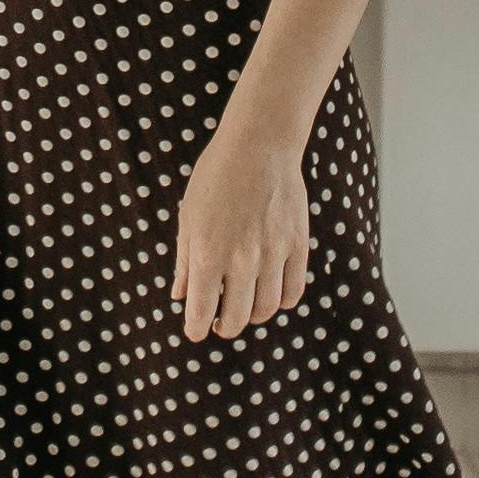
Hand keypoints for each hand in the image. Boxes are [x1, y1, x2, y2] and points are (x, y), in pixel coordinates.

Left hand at [172, 122, 312, 340]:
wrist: (258, 146)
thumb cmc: (215, 179)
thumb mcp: (188, 217)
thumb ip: (185, 261)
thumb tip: (180, 297)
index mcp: (209, 254)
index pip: (202, 311)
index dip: (196, 328)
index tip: (195, 331)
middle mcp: (243, 260)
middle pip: (238, 319)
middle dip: (226, 327)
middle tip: (221, 323)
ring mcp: (274, 255)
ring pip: (267, 309)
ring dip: (254, 316)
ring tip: (245, 307)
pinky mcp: (298, 246)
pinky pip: (293, 291)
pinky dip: (281, 301)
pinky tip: (270, 293)